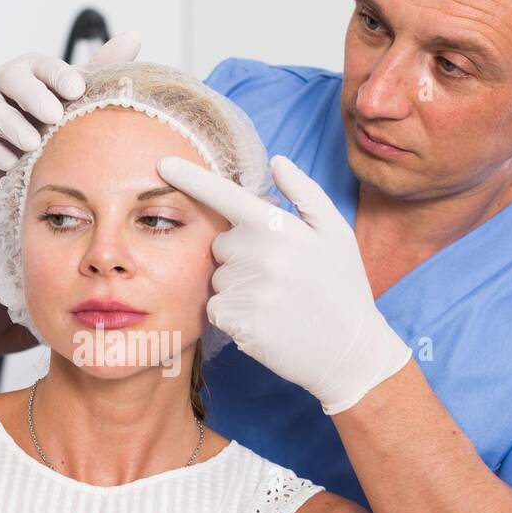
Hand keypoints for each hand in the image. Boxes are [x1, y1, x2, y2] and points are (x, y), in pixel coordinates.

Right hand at [0, 31, 141, 183]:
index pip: (45, 65)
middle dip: (33, 97)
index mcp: (33, 68)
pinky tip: (11, 163)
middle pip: (14, 81)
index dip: (60, 76)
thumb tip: (134, 36)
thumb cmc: (44, 113)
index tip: (77, 89)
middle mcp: (4, 81)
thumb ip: (99, 69)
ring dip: (12, 126)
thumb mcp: (71, 92)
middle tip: (54, 115)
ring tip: (32, 143)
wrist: (6, 144)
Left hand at [156, 153, 410, 414]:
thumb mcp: (336, 233)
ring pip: (217, 279)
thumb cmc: (342, 288)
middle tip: (278, 274)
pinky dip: (233, 314)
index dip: (191, 178)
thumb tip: (278, 161)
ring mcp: (245, 290)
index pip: (225, 195)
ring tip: (276, 300)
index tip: (163, 164)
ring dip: (237, 287)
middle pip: (219, 244)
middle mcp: (257, 254)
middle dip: (240, 255)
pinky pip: (215, 308)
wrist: (349, 351)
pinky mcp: (235, 322)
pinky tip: (264, 320)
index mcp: (278, 227)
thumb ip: (305, 193)